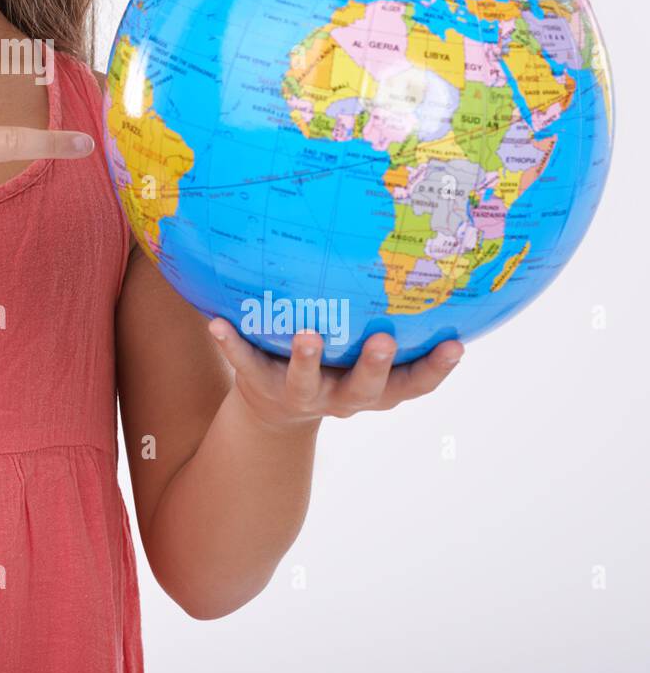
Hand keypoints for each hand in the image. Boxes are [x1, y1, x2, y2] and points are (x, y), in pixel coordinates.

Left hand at [208, 319, 463, 430]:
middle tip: (385, 341)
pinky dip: (231, 342)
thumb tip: (428, 263)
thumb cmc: (336, 366)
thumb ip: (393, 322)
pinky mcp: (259, 382)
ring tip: (307, 335)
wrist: (276, 408)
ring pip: (305, 382)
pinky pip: (244, 361)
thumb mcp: (365, 355)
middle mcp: (342, 396)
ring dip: (307, 359)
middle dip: (376, 367)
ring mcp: (300, 393)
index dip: (437, 370)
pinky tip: (216, 322)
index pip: (415, 384)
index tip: (456, 345)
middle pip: (365, 389)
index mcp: (374, 389)